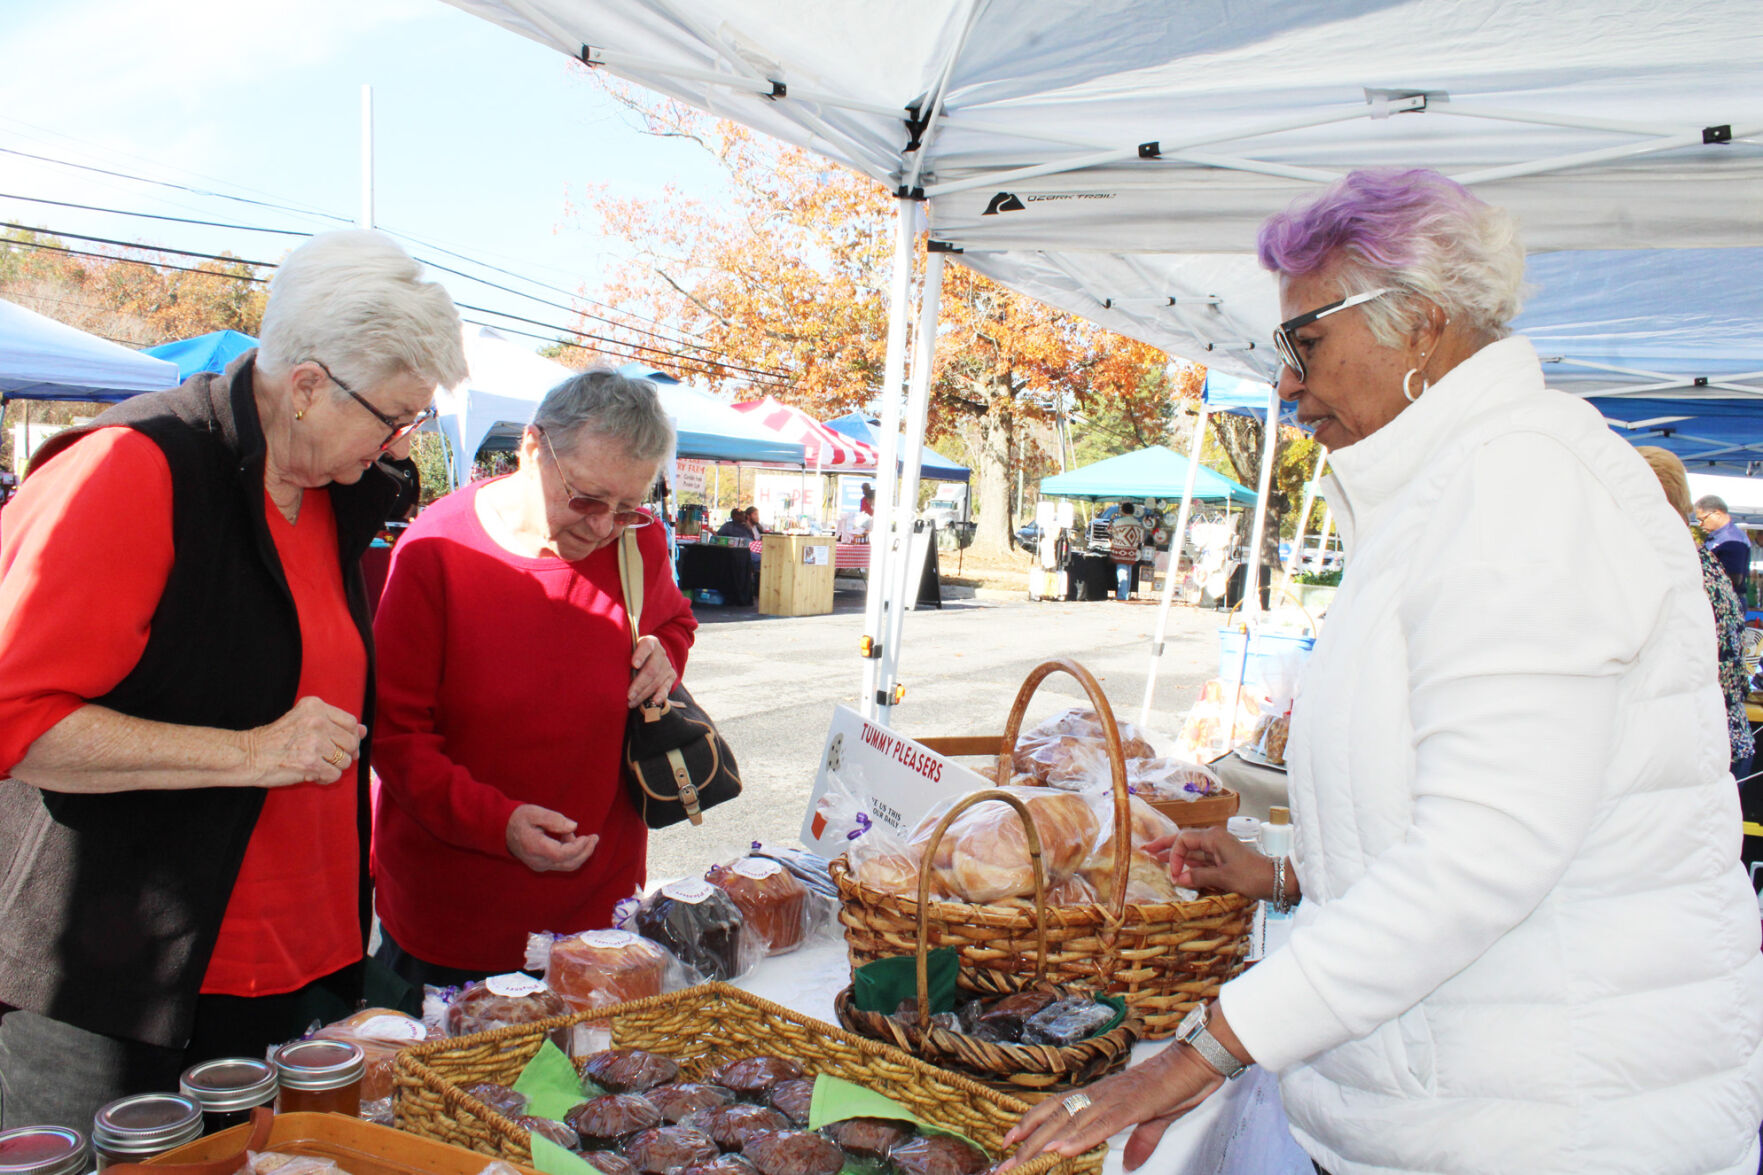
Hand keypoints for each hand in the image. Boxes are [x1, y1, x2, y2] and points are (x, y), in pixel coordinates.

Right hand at [241, 696, 364, 787]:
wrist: (249, 755)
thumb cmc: (277, 739)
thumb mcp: (304, 721)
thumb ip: (335, 724)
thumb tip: (365, 730)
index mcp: (315, 706)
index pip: (351, 722)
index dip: (351, 737)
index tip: (341, 744)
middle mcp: (317, 721)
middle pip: (351, 742)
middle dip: (344, 754)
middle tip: (326, 757)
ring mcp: (314, 743)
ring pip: (345, 760)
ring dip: (333, 767)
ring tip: (315, 764)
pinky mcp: (311, 764)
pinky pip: (335, 775)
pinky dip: (325, 778)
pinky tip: (311, 774)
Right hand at [506, 803, 598, 872]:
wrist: (502, 829)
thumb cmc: (519, 818)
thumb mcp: (535, 812)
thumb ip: (554, 819)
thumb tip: (573, 827)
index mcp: (535, 848)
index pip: (563, 854)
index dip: (579, 847)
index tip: (589, 836)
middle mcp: (539, 861)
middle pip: (569, 863)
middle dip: (585, 851)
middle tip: (595, 837)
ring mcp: (540, 865)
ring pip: (567, 865)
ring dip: (579, 852)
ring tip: (576, 834)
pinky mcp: (542, 866)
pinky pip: (562, 863)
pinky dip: (571, 853)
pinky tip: (568, 838)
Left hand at [627, 636, 676, 706]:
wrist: (650, 655)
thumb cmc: (632, 654)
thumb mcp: (629, 649)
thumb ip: (624, 655)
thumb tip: (609, 669)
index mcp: (650, 642)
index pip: (646, 646)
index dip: (640, 655)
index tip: (634, 665)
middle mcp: (660, 653)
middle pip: (651, 669)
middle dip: (639, 684)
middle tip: (628, 695)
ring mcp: (667, 665)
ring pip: (656, 681)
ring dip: (643, 694)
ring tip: (631, 703)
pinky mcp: (671, 676)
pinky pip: (666, 687)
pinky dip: (660, 695)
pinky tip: (654, 701)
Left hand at [998, 1045, 1223, 1171]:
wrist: (1197, 1062)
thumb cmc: (1175, 1086)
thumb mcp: (1155, 1120)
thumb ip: (1140, 1142)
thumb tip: (1129, 1164)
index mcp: (1103, 1096)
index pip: (1058, 1109)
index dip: (1031, 1124)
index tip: (1008, 1142)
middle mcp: (1102, 1095)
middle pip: (1056, 1119)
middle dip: (1028, 1142)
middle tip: (1004, 1164)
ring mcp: (1115, 1099)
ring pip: (1072, 1123)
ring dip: (1045, 1143)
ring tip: (1023, 1161)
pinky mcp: (1132, 1106)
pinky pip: (1102, 1124)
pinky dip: (1080, 1138)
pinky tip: (1063, 1150)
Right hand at [1149, 825, 1276, 900]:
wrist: (1275, 880)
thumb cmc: (1251, 876)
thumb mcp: (1223, 877)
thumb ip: (1198, 876)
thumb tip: (1177, 878)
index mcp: (1213, 837)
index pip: (1184, 840)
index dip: (1174, 855)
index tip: (1173, 874)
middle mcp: (1214, 839)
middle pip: (1184, 840)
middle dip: (1166, 846)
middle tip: (1146, 850)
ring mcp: (1218, 850)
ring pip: (1191, 850)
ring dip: (1175, 855)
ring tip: (1155, 857)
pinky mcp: (1222, 860)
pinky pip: (1200, 859)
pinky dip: (1187, 863)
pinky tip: (1177, 868)